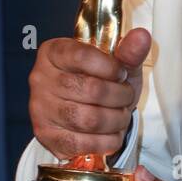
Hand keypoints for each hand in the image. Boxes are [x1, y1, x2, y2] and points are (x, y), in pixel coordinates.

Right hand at [29, 27, 150, 160]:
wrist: (87, 111)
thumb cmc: (101, 82)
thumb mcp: (117, 64)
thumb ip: (129, 51)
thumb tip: (142, 36)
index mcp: (54, 52)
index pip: (83, 56)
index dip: (111, 68)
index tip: (121, 74)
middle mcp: (40, 78)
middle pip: (89, 90)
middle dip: (119, 97)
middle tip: (126, 98)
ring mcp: (40, 108)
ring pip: (87, 119)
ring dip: (115, 120)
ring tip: (121, 116)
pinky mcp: (46, 135)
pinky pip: (81, 143)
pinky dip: (106, 142)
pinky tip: (111, 134)